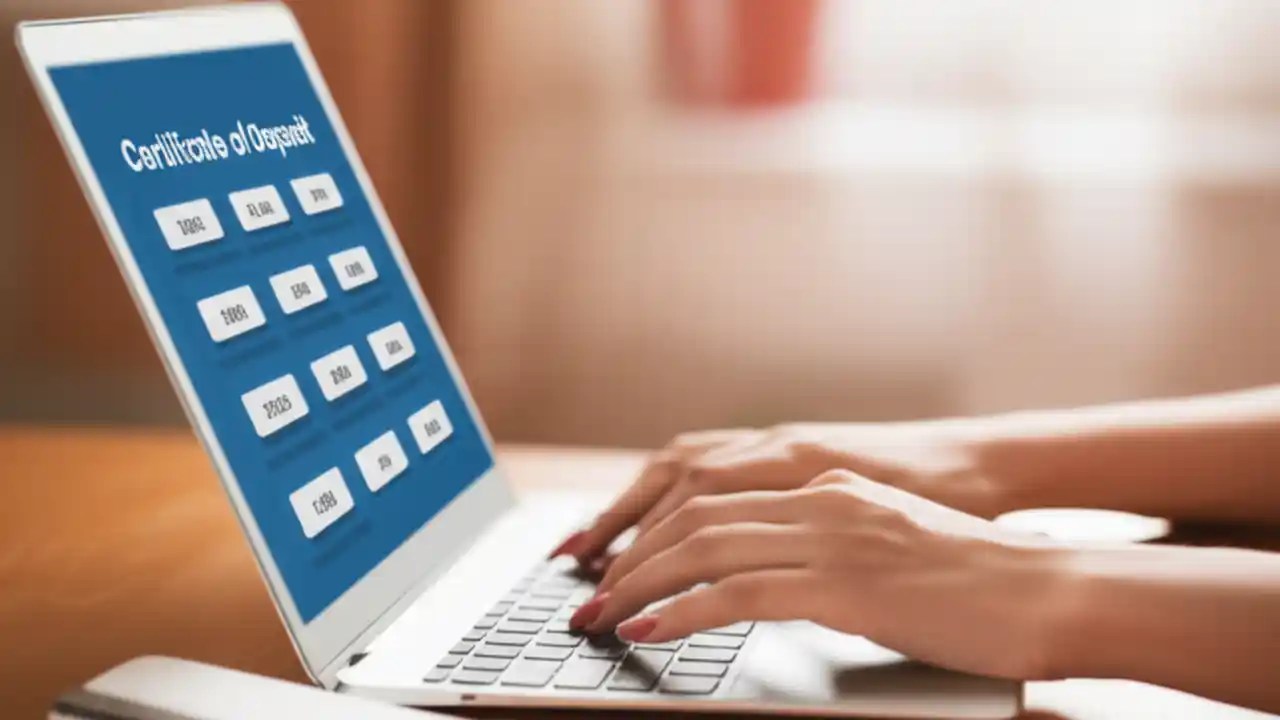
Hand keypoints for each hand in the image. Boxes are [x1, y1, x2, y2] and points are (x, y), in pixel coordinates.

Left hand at [569, 470, 1065, 679]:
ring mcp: (831, 538)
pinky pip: (739, 593)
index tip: (613, 561)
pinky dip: (683, 611)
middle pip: (693, 516)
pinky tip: (650, 631)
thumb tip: (768, 575)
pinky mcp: (844, 585)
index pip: (711, 496)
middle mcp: (820, 500)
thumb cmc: (971, 581)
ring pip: (704, 548)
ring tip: (601, 616)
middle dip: (629, 557)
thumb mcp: (884, 545)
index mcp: (826, 486)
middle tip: (587, 594)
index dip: (651, 528)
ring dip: (640, 585)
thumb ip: (825, 545)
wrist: (1042, 590)